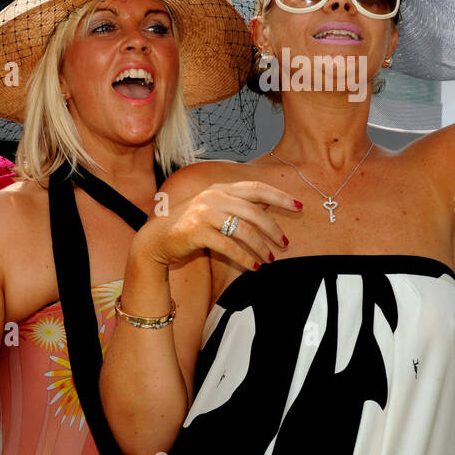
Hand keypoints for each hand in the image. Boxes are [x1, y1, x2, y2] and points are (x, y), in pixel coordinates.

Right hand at [132, 181, 299, 270]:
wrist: (156, 238)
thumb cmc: (190, 225)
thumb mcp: (215, 209)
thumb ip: (238, 206)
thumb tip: (268, 206)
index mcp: (221, 188)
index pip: (256, 188)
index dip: (280, 196)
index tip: (299, 206)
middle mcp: (213, 196)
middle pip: (253, 211)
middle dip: (273, 228)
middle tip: (285, 244)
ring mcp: (204, 213)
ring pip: (243, 229)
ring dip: (260, 247)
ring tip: (270, 259)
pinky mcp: (197, 231)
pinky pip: (228, 246)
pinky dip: (244, 257)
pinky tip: (253, 267)